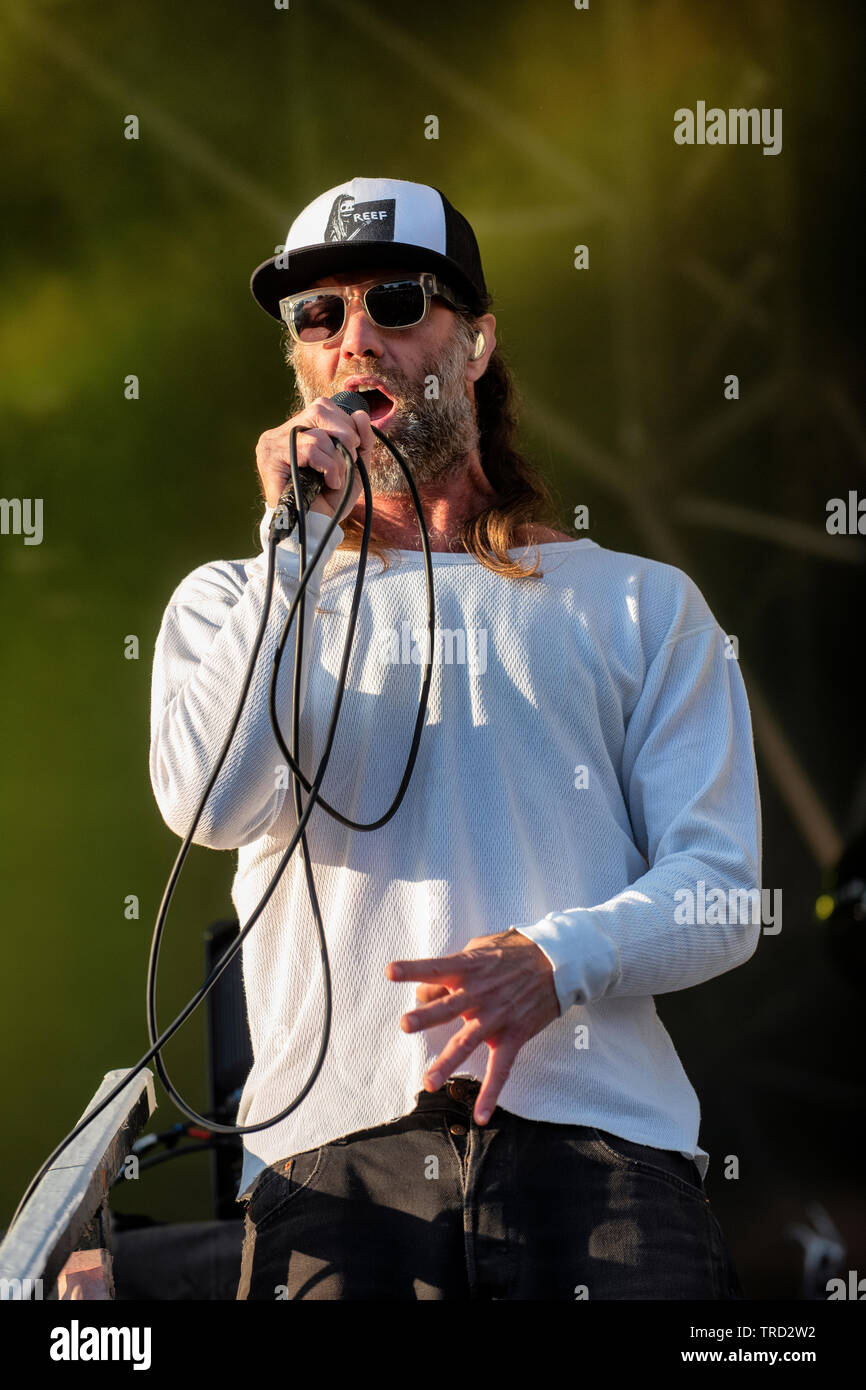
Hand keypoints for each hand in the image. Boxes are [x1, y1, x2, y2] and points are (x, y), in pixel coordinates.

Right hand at [256, 397, 374, 520]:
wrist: (317, 527)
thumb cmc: (331, 499)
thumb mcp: (354, 465)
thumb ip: (361, 439)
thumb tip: (360, 413)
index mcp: (299, 429)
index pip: (324, 406)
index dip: (346, 424)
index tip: (354, 451)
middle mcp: (283, 431)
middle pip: (320, 409)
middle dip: (344, 436)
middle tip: (345, 464)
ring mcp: (273, 443)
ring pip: (317, 433)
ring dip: (336, 460)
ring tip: (333, 480)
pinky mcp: (270, 457)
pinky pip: (309, 449)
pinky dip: (328, 466)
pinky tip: (328, 482)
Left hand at [385, 929, 559, 1124]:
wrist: (557, 960)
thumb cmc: (512, 952)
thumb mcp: (479, 951)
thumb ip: (450, 970)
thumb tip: (423, 993)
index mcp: (468, 969)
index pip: (436, 968)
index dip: (413, 969)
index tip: (390, 972)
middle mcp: (480, 994)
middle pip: (449, 1006)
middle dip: (427, 1016)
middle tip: (405, 1024)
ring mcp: (497, 1017)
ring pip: (469, 1042)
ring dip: (449, 1062)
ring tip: (429, 1081)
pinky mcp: (514, 1035)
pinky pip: (501, 1068)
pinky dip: (491, 1093)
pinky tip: (480, 1116)